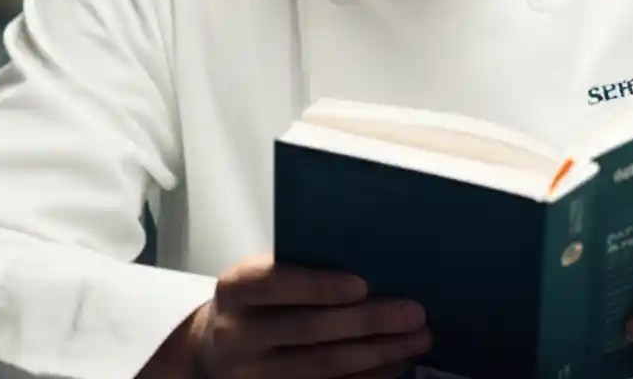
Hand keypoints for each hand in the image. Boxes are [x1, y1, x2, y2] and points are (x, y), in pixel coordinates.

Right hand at [189, 255, 429, 378]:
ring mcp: (254, 374)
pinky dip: (369, 377)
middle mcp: (238, 334)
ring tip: (417, 339)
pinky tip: (396, 363)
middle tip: (414, 313)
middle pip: (308, 330)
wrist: (216, 347)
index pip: (275, 284)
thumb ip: (302, 267)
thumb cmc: (257, 300)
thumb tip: (374, 264)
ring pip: (324, 367)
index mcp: (236, 289)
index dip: (319, 285)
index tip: (363, 284)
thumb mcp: (263, 273)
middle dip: (368, 322)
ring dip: (379, 353)